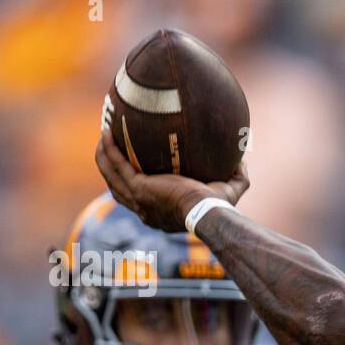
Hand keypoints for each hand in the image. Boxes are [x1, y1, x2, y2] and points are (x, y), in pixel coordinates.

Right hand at [94, 129, 248, 231]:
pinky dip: (109, 150)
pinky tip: (106, 132)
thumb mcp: (228, 191)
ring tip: (102, 137)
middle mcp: (143, 209)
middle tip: (108, 148)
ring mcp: (137, 200)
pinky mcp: (138, 188)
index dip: (130, 183)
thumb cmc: (219, 207)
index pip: (138, 199)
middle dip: (109, 168)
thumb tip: (243, 160)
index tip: (131, 166)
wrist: (207, 212)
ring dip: (102, 157)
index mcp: (158, 212)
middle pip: (116, 188)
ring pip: (110, 176)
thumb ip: (236, 177)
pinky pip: (116, 165)